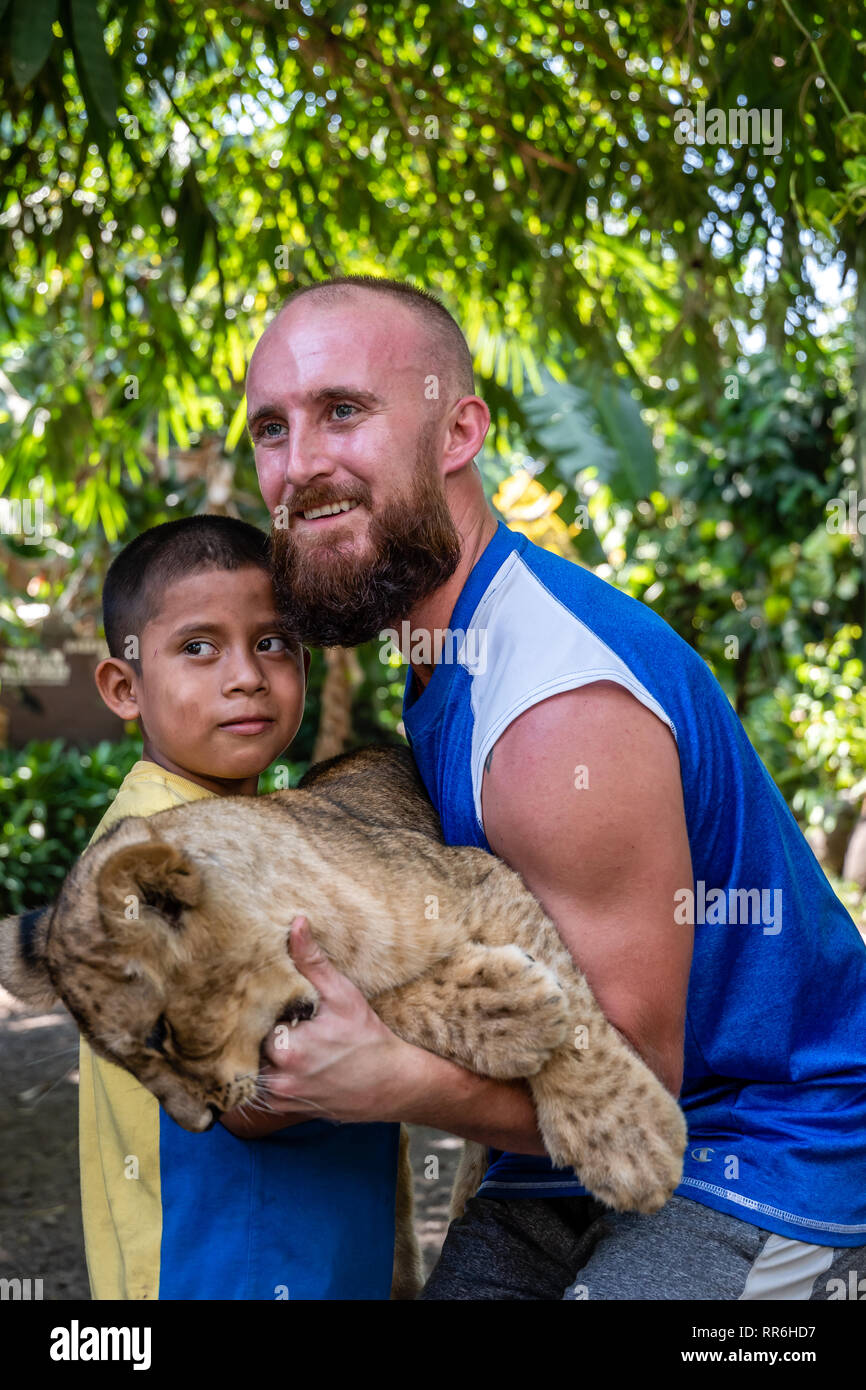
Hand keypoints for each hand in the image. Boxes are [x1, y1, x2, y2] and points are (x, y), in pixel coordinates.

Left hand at [258, 916, 413, 1123]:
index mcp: (286, 1048)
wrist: (390, 1084)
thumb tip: (296, 923)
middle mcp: (277, 1078)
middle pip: (242, 1044)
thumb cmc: (367, 1038)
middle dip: (246, 1025)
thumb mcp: (341, 994)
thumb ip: (312, 961)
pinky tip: (271, 1051)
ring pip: (247, 1066)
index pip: (246, 1019)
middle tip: (252, 1006)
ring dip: (250, 1048)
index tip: (248, 989)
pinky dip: (260, 1068)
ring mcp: (278, 1096)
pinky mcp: (282, 1106)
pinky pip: (257, 1086)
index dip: (247, 1003)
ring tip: (260, 1026)